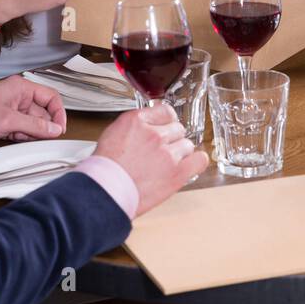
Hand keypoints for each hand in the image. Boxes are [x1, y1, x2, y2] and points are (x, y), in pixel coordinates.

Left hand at [0, 75, 66, 143]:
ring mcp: (14, 108)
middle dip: (42, 127)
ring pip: (34, 122)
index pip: (51, 97)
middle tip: (39, 139)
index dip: (58, 113)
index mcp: (22, 88)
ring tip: (17, 136)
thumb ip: (36, 125)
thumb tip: (56, 130)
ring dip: (30, 133)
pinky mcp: (8, 119)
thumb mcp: (10, 121)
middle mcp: (20, 96)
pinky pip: (23, 128)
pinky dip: (21, 135)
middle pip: (43, 112)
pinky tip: (11, 138)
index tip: (60, 130)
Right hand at [93, 103, 208, 215]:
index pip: (165, 111)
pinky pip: (199, 160)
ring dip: (180, 153)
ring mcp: (167, 153)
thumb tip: (149, 125)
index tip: (165, 128)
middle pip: (177, 128)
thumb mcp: (113, 134)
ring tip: (166, 164)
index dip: (165, 122)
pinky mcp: (177, 173)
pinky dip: (196, 162)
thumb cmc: (105, 170)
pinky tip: (188, 166)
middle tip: (160, 152)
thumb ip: (135, 126)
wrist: (106, 192)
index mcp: (136, 121)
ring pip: (187, 145)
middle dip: (170, 139)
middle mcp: (154, 134)